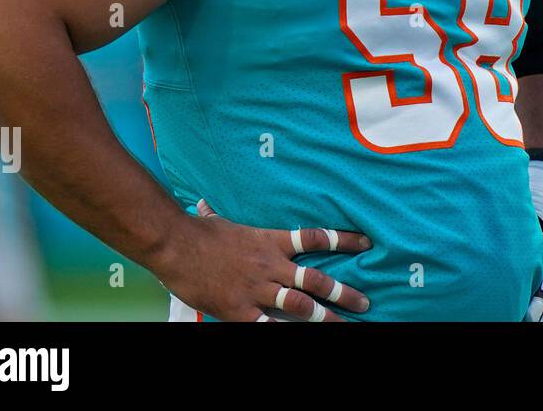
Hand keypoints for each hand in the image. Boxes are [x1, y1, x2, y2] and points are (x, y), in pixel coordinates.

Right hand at [153, 199, 371, 321]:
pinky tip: (300, 336)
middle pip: (315, 279)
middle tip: (364, 303)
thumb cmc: (198, 233)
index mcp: (271, 241)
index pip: (316, 238)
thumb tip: (206, 205)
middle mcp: (271, 265)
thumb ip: (219, 217)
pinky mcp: (240, 310)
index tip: (366, 243)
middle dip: (342, 292)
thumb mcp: (217, 221)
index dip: (344, 240)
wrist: (176, 245)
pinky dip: (284, 331)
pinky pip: (268, 325)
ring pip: (300, 305)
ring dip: (324, 317)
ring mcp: (257, 289)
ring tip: (345, 326)